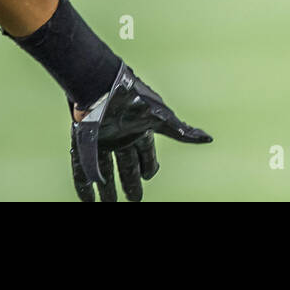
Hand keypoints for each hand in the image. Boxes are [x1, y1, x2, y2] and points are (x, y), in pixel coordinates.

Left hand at [69, 63, 212, 201]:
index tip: (149, 178)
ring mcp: (101, 139)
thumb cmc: (135, 99)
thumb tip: (208, 139)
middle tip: (133, 200)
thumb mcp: (162, 119)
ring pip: (104, 170)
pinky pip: (82, 167)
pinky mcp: (82, 142)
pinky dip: (84, 185)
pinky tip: (88, 199)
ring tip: (107, 205)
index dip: (148, 168)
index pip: (146, 154)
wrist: (103, 85)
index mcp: (140, 130)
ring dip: (106, 190)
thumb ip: (182, 132)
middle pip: (126, 166)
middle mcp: (121, 136)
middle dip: (130, 183)